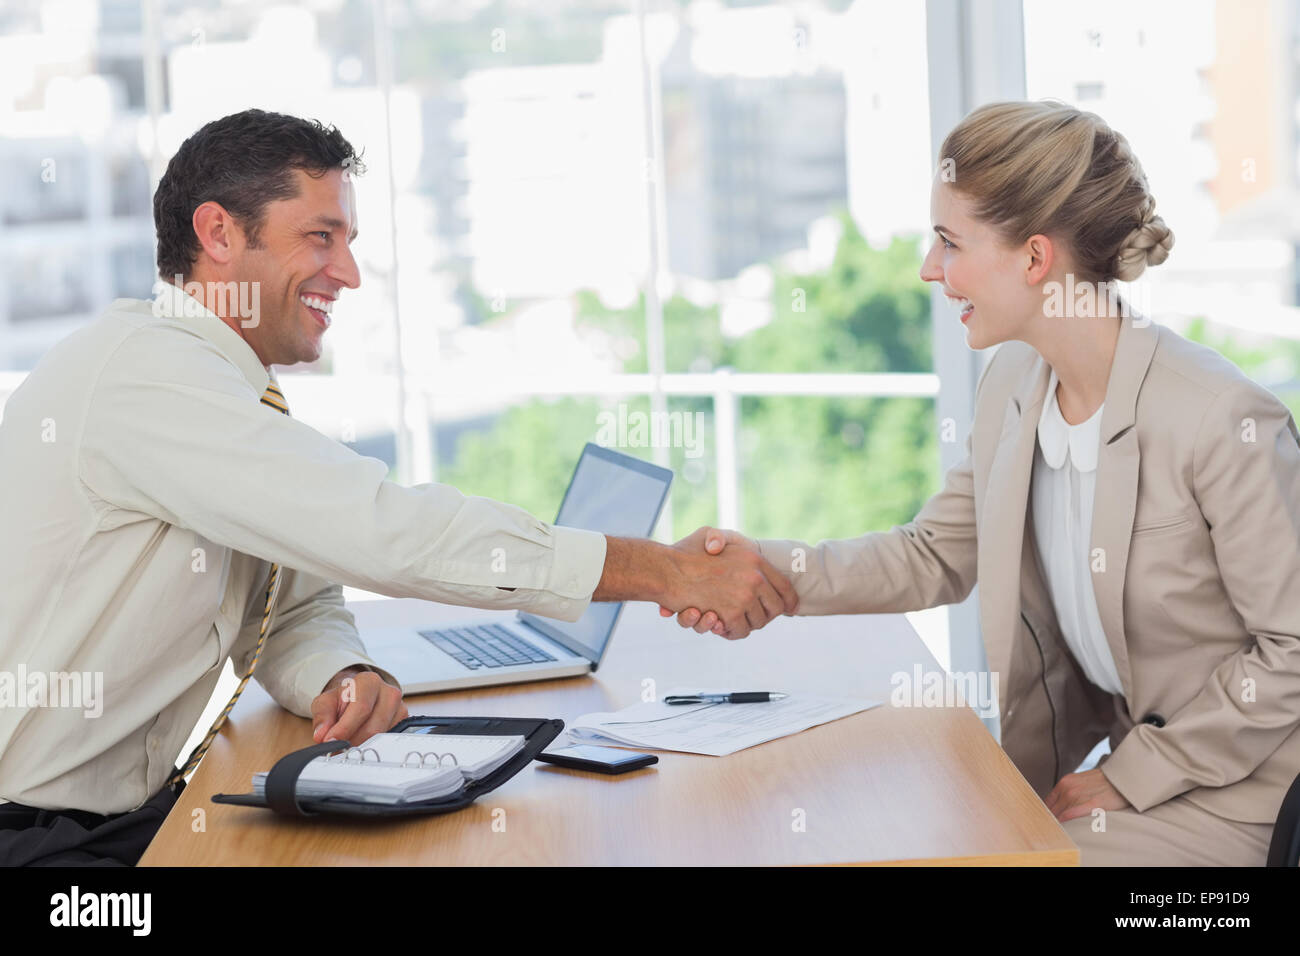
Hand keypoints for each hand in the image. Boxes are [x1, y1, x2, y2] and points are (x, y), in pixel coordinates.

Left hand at [310, 665, 407, 744]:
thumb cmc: (343, 699)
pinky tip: (363, 740)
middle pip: (373, 727)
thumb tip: (322, 735)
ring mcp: (400, 708)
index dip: (344, 728)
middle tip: (337, 747)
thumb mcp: (325, 703)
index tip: (330, 741)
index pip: (361, 708)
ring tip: (349, 740)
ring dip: (362, 744)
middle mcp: (389, 692)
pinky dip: (373, 744)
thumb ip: (322, 717)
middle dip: (352, 741)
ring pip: (381, 737)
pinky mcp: (404, 722)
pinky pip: (388, 741)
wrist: (358, 696)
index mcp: (369, 681)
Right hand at [661, 526, 797, 638]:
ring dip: (745, 624)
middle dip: (764, 616)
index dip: (789, 602)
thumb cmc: (682, 553)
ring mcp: (744, 596)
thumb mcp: (707, 535)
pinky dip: (730, 632)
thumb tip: (724, 549)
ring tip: (729, 619)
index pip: (784, 586)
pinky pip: (740, 631)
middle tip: (750, 617)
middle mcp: (754, 577)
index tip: (790, 609)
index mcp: (753, 558)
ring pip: (758, 623)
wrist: (664, 571)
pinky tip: (719, 623)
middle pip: (775, 609)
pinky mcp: (731, 614)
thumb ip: (722, 539)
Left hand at [1044, 768, 1130, 822]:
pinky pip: (1071, 815)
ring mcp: (1078, 796)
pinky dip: (1066, 822)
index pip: (1048, 802)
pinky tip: (1067, 828)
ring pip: (1060, 814)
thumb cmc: (1102, 782)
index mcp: (1064, 783)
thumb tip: (1059, 807)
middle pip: (1052, 810)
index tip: (1048, 822)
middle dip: (1051, 820)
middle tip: (1052, 830)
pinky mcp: (1091, 804)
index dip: (1047, 814)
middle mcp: (1068, 788)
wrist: (1121, 778)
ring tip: (1060, 832)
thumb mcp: (1079, 781)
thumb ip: (1068, 792)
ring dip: (1059, 823)